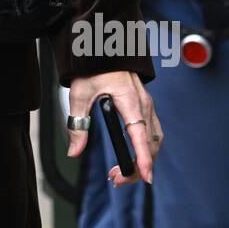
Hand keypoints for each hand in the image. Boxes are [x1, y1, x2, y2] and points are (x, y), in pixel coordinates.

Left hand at [65, 71, 163, 186]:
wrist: (103, 48)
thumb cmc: (92, 68)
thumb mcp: (79, 94)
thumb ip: (77, 124)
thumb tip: (74, 151)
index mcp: (130, 100)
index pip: (141, 136)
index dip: (144, 158)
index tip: (146, 177)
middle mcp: (144, 104)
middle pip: (150, 144)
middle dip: (137, 166)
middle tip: (115, 179)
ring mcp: (147, 105)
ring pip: (154, 140)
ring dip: (142, 159)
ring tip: (119, 172)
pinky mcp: (145, 106)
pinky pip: (152, 132)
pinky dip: (145, 148)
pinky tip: (131, 155)